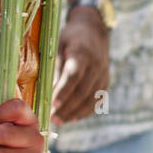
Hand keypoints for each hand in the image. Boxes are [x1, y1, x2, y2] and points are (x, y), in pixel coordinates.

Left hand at [50, 9, 109, 125]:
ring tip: (59, 121)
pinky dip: (85, 110)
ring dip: (75, 112)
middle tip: (52, 118)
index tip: (53, 105)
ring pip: (91, 98)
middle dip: (67, 107)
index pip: (74, 75)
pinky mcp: (106, 81)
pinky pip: (97, 99)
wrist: (93, 30)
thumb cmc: (69, 38)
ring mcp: (103, 74)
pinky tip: (72, 117)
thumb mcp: (57, 45)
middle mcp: (96, 65)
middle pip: (83, 90)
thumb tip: (46, 89)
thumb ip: (53, 65)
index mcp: (82, 53)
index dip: (64, 91)